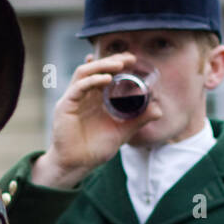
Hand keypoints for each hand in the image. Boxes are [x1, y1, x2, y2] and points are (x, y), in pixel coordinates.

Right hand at [31, 52, 162, 188]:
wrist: (78, 165)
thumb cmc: (95, 148)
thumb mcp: (122, 131)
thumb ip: (138, 119)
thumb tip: (158, 110)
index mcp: (94, 97)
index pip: (103, 72)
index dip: (116, 63)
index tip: (132, 59)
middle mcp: (83, 94)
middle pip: (94, 68)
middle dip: (111, 60)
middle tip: (128, 58)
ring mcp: (73, 99)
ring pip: (84, 73)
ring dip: (102, 65)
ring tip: (119, 65)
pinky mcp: (65, 107)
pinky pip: (77, 88)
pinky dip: (92, 81)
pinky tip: (106, 79)